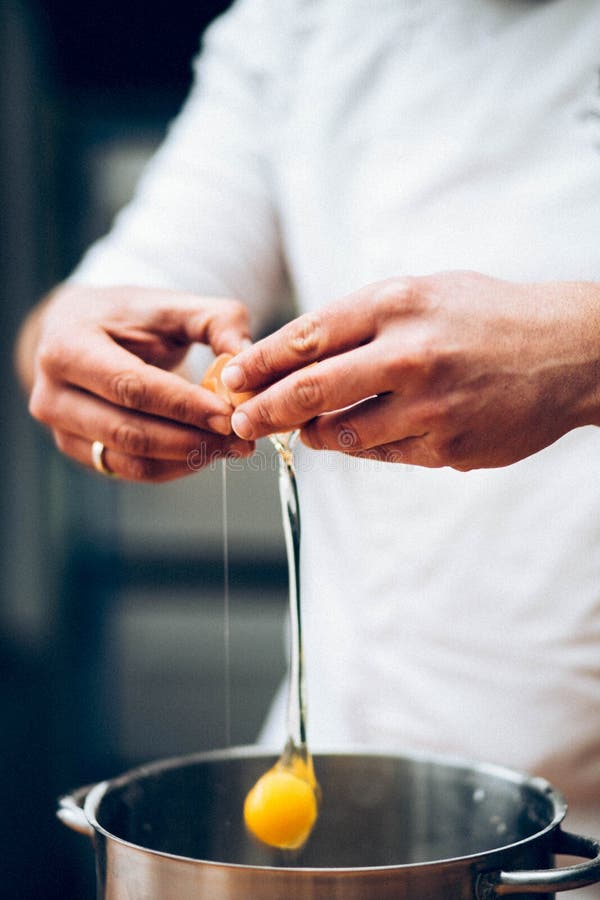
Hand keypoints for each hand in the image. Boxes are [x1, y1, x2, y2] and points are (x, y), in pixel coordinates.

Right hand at [25, 284, 254, 480]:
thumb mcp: (171, 306)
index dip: (181, 406)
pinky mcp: (79, 452)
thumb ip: (215, 321)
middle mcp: (53, 393)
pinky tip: (206, 453)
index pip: (130, 386)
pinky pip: (130, 472)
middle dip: (191, 439)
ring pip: (131, 460)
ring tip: (231, 448)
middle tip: (240, 439)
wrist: (82, 332)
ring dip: (187, 458)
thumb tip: (245, 355)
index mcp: (68, 347)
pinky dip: (174, 467)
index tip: (228, 415)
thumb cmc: (131, 318)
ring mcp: (61, 429)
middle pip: (129, 431)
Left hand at [220, 271, 599, 469]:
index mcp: (397, 305)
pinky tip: (368, 433)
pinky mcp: (450, 447)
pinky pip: (385, 454)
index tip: (233, 379)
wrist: (569, 352)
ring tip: (308, 429)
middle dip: (264, 411)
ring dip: (317, 434)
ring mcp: (432, 406)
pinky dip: (366, 446)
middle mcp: (410, 354)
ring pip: (344, 434)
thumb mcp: (422, 293)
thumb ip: (360, 321)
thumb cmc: (485, 316)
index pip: (306, 337)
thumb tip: (293, 355)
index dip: (260, 363)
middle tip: (241, 423)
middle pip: (311, 391)